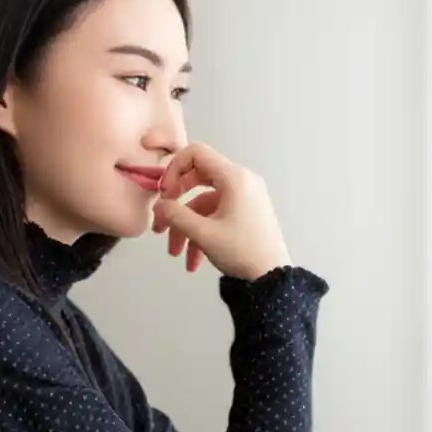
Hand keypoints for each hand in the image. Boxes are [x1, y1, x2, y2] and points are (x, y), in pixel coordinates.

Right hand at [151, 143, 291, 280]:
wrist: (272, 278)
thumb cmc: (243, 252)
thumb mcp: (203, 233)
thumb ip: (175, 215)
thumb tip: (159, 206)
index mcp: (235, 178)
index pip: (196, 153)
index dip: (174, 169)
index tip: (164, 193)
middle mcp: (242, 182)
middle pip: (197, 179)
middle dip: (176, 204)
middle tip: (162, 221)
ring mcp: (245, 198)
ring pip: (204, 205)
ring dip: (186, 228)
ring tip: (175, 252)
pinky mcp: (246, 213)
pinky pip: (217, 216)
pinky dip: (202, 234)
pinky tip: (193, 261)